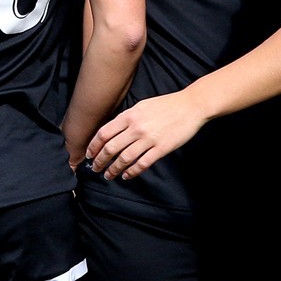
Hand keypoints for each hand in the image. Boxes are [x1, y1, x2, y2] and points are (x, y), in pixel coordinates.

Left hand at [86, 92, 207, 179]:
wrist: (191, 106)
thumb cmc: (166, 105)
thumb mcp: (142, 106)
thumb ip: (127, 118)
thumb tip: (112, 131)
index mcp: (130, 115)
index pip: (104, 133)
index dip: (94, 146)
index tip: (89, 154)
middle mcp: (136, 128)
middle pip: (111, 148)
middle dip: (100, 161)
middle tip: (96, 168)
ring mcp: (149, 139)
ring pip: (124, 159)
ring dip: (113, 169)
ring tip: (108, 175)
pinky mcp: (161, 149)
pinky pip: (142, 164)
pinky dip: (131, 172)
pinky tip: (126, 175)